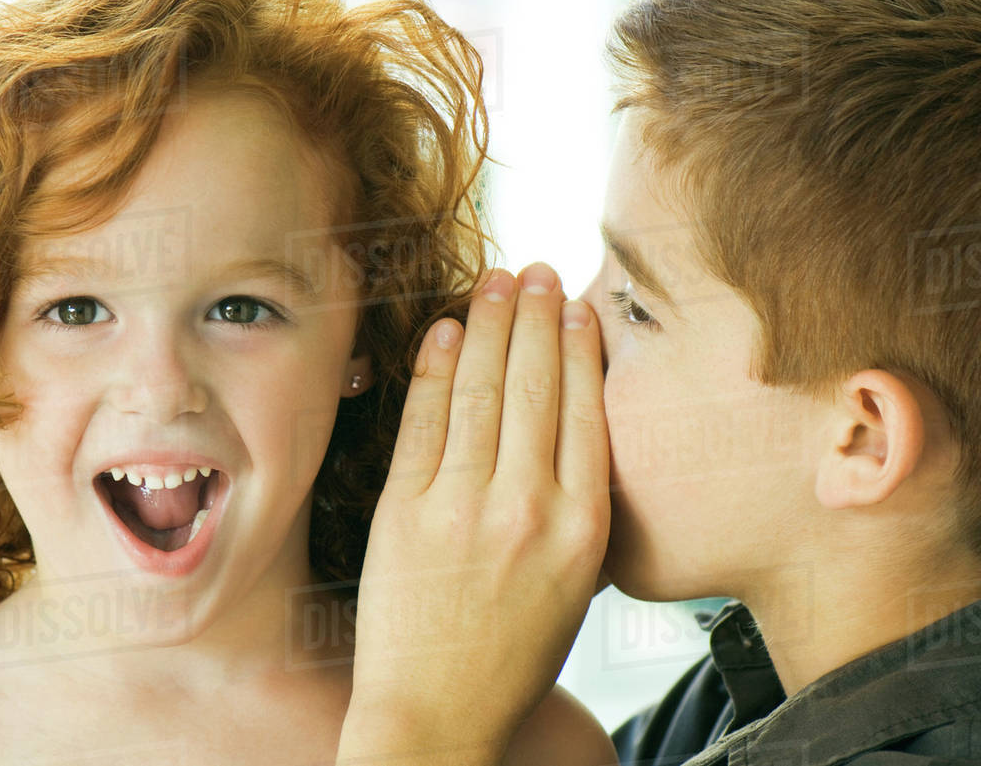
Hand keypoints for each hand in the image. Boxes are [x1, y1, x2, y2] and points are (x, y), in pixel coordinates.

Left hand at [339, 263, 609, 764]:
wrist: (436, 716)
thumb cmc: (510, 654)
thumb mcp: (575, 584)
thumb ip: (576, 506)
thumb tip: (567, 424)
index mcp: (582, 527)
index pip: (583, 410)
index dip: (577, 347)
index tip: (575, 306)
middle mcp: (529, 509)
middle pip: (534, 386)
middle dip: (536, 316)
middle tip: (537, 271)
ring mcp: (462, 507)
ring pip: (481, 391)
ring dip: (488, 326)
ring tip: (495, 282)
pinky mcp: (405, 512)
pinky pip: (424, 422)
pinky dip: (434, 369)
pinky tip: (443, 331)